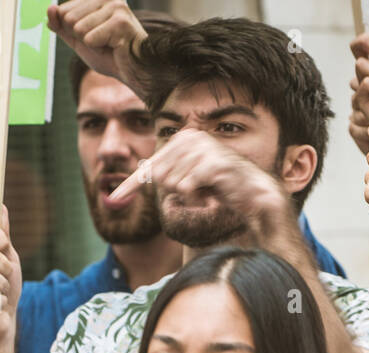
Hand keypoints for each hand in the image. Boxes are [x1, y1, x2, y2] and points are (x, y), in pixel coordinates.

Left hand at [47, 0, 145, 88]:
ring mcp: (116, 7)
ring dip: (92, 44)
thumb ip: (61, 26)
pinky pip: (90, 39)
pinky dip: (99, 49)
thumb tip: (49, 10)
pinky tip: (115, 48)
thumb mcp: (78, 39)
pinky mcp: (120, 22)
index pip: (64, 11)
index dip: (73, 32)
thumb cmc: (109, 55)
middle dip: (82, 38)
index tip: (94, 37)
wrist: (132, 72)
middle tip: (102, 43)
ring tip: (109, 45)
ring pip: (79, 28)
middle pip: (69, 19)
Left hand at [108, 128, 288, 237]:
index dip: (130, 185)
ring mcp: (202, 148)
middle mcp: (190, 138)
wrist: (254, 194)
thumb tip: (141, 178)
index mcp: (183, 140)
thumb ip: (167, 175)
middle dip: (176, 191)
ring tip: (209, 191)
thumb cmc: (221, 188)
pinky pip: (187, 187)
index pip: (150, 166)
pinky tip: (212, 195)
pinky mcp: (212, 163)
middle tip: (199, 192)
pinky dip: (197, 197)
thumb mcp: (189, 180)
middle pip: (160, 177)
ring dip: (190, 195)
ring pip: (174, 183)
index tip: (114, 198)